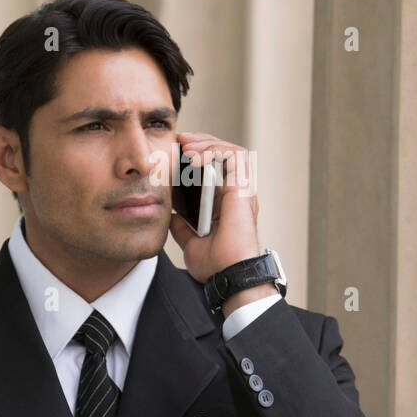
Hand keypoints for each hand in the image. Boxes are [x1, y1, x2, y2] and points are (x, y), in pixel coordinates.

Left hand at [168, 132, 261, 283]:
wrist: (227, 275)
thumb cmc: (216, 265)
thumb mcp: (191, 243)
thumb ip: (183, 228)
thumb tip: (172, 218)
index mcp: (225, 203)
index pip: (213, 169)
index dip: (196, 155)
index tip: (175, 152)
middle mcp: (235, 193)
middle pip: (222, 155)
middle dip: (199, 143)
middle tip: (178, 140)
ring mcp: (241, 190)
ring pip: (229, 150)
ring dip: (206, 143)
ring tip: (185, 145)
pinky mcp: (244, 188)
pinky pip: (234, 157)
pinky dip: (215, 151)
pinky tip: (195, 157)